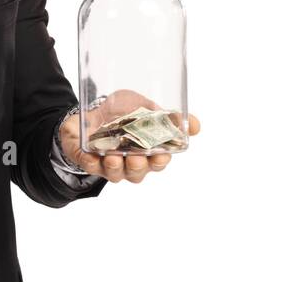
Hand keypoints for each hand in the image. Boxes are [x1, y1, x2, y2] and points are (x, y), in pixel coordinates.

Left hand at [57, 88, 200, 183]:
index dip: (159, 161)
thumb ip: (169, 116)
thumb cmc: (123, 113)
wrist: (91, 110)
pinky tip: (91, 156)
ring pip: (113, 173)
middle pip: (136, 173)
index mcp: (146, 153)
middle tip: (136, 159)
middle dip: (137, 168)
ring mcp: (107, 164)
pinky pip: (88, 166)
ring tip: (113, 157)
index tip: (161, 154)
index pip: (157, 163)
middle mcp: (128, 163)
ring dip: (114, 167)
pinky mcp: (86, 159)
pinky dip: (90, 162)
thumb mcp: (148, 108)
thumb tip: (195, 126)